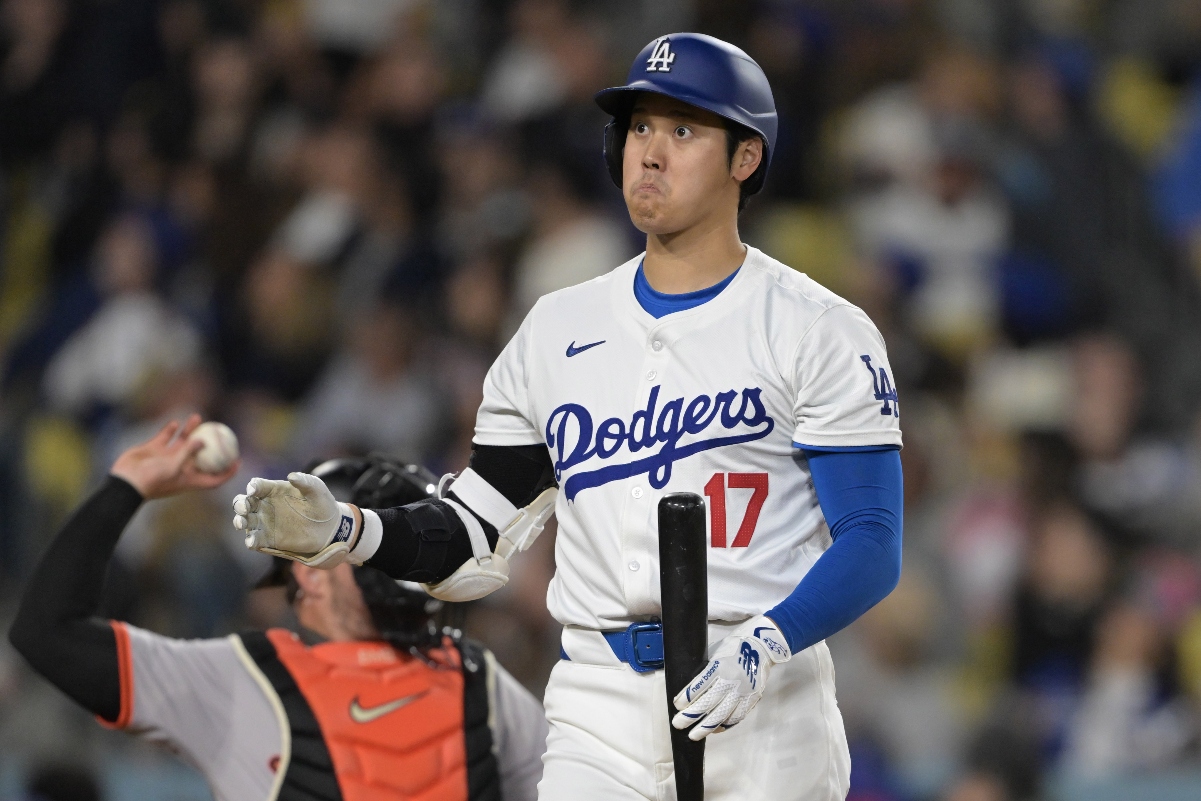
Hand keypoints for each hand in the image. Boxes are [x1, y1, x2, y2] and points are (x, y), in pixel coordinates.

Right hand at [110, 415, 240, 498]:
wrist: (124, 482)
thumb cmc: (151, 480)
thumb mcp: (173, 467)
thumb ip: (187, 452)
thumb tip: (202, 440)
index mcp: (189, 479)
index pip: (213, 478)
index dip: (227, 472)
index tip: (238, 460)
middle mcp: (180, 468)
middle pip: (201, 456)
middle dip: (211, 444)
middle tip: (219, 430)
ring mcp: (167, 458)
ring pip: (183, 442)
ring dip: (191, 430)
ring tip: (197, 417)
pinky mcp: (153, 450)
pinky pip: (165, 437)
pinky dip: (171, 430)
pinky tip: (176, 422)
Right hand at [232, 472, 361, 567]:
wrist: (330, 528)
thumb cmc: (322, 503)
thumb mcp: (316, 489)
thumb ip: (305, 481)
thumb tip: (292, 476)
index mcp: (273, 490)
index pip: (257, 486)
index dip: (253, 487)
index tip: (253, 490)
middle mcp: (265, 506)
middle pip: (243, 503)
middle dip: (239, 504)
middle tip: (244, 507)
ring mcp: (265, 523)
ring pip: (245, 521)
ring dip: (240, 521)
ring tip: (242, 522)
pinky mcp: (269, 540)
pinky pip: (255, 540)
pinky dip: (251, 540)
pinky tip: (252, 541)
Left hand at [671, 615, 790, 739]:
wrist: (762, 647)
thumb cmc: (733, 647)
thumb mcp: (716, 653)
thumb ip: (706, 671)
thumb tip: (690, 690)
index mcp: (720, 666)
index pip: (699, 685)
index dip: (686, 698)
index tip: (677, 705)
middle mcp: (731, 681)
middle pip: (708, 703)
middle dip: (691, 716)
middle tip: (678, 724)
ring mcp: (743, 692)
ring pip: (722, 714)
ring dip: (706, 727)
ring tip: (694, 735)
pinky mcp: (752, 699)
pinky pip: (737, 717)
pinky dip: (725, 725)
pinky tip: (715, 730)